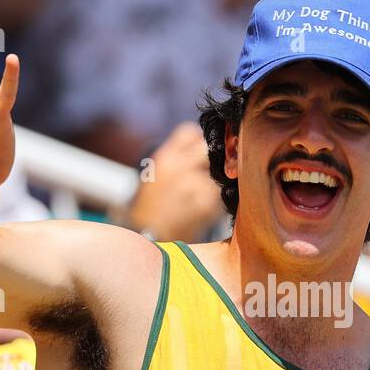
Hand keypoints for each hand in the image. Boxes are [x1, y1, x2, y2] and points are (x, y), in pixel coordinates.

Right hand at [125, 122, 220, 240]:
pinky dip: (215, 201)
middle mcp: (179, 168)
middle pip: (208, 150)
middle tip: (205, 172)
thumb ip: (176, 155)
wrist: (148, 238)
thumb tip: (202, 140)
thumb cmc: (151, 206)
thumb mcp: (155, 173)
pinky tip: (200, 209)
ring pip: (217, 174)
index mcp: (164, 158)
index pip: (190, 132)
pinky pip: (221, 195)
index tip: (199, 149)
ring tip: (196, 197)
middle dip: (209, 160)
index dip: (197, 140)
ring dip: (212, 183)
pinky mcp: (207, 205)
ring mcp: (194, 186)